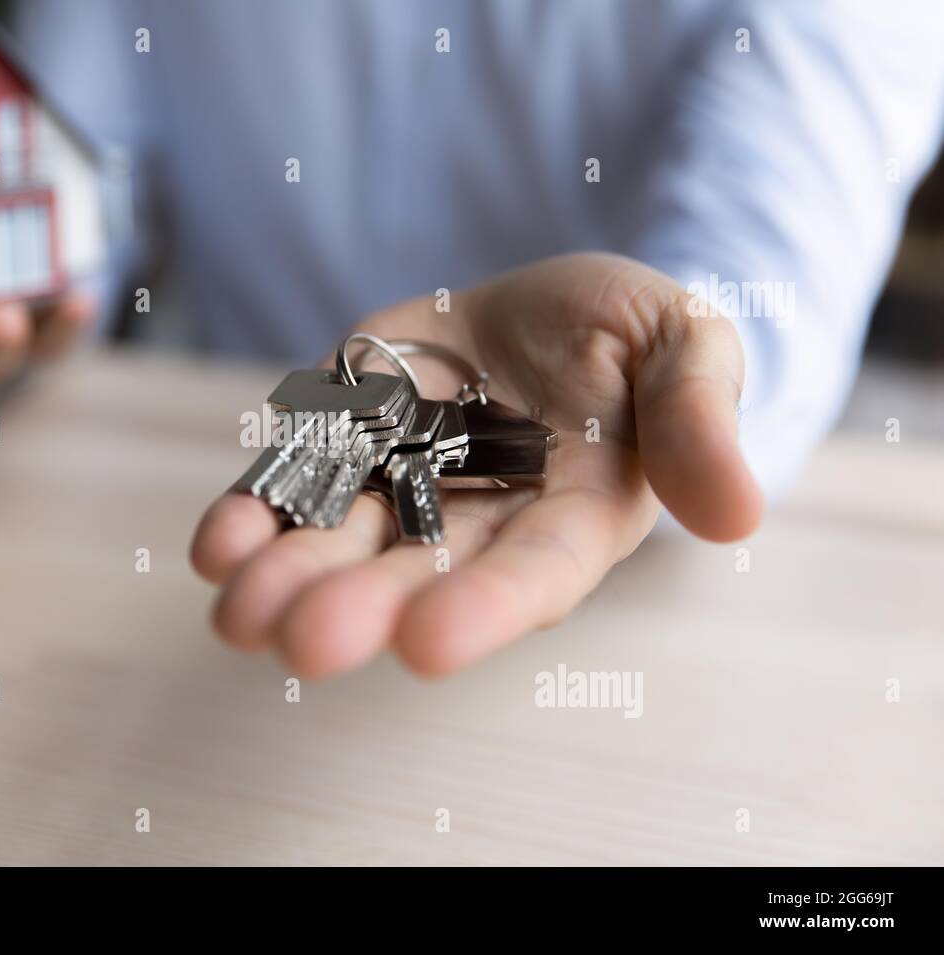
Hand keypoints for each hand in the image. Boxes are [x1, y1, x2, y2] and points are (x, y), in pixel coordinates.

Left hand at [191, 253, 762, 678]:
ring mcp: (405, 483)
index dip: (484, 607)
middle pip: (418, 576)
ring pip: (342, 543)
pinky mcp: (348, 439)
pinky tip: (218, 544)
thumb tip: (739, 512)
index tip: (427, 645)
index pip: (534, 572)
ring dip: (287, 579)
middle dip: (360, 608)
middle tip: (303, 642)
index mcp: (574, 514)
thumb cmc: (632, 333)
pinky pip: (297, 484)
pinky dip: (255, 515)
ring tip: (236, 611)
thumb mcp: (686, 344)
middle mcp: (480, 521)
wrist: (547, 307)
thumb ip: (699, 417)